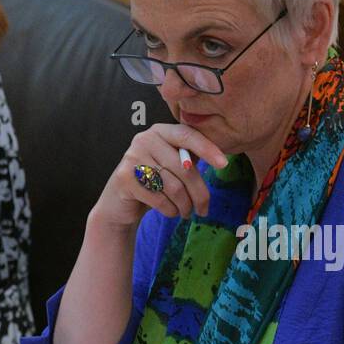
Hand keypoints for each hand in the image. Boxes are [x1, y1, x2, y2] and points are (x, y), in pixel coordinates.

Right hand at [93, 123, 227, 229]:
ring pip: (173, 187)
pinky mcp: (125, 178)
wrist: (120, 202)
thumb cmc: (154, 182)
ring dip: (185, 205)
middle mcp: (145, 139)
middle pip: (184, 168)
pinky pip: (159, 199)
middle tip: (204, 210)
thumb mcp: (172, 165)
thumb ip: (190, 158)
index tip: (224, 164)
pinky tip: (171, 211)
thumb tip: (220, 160)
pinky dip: (170, 210)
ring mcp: (132, 157)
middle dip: (199, 194)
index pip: (188, 135)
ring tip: (186, 212)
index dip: (207, 149)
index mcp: (160, 131)